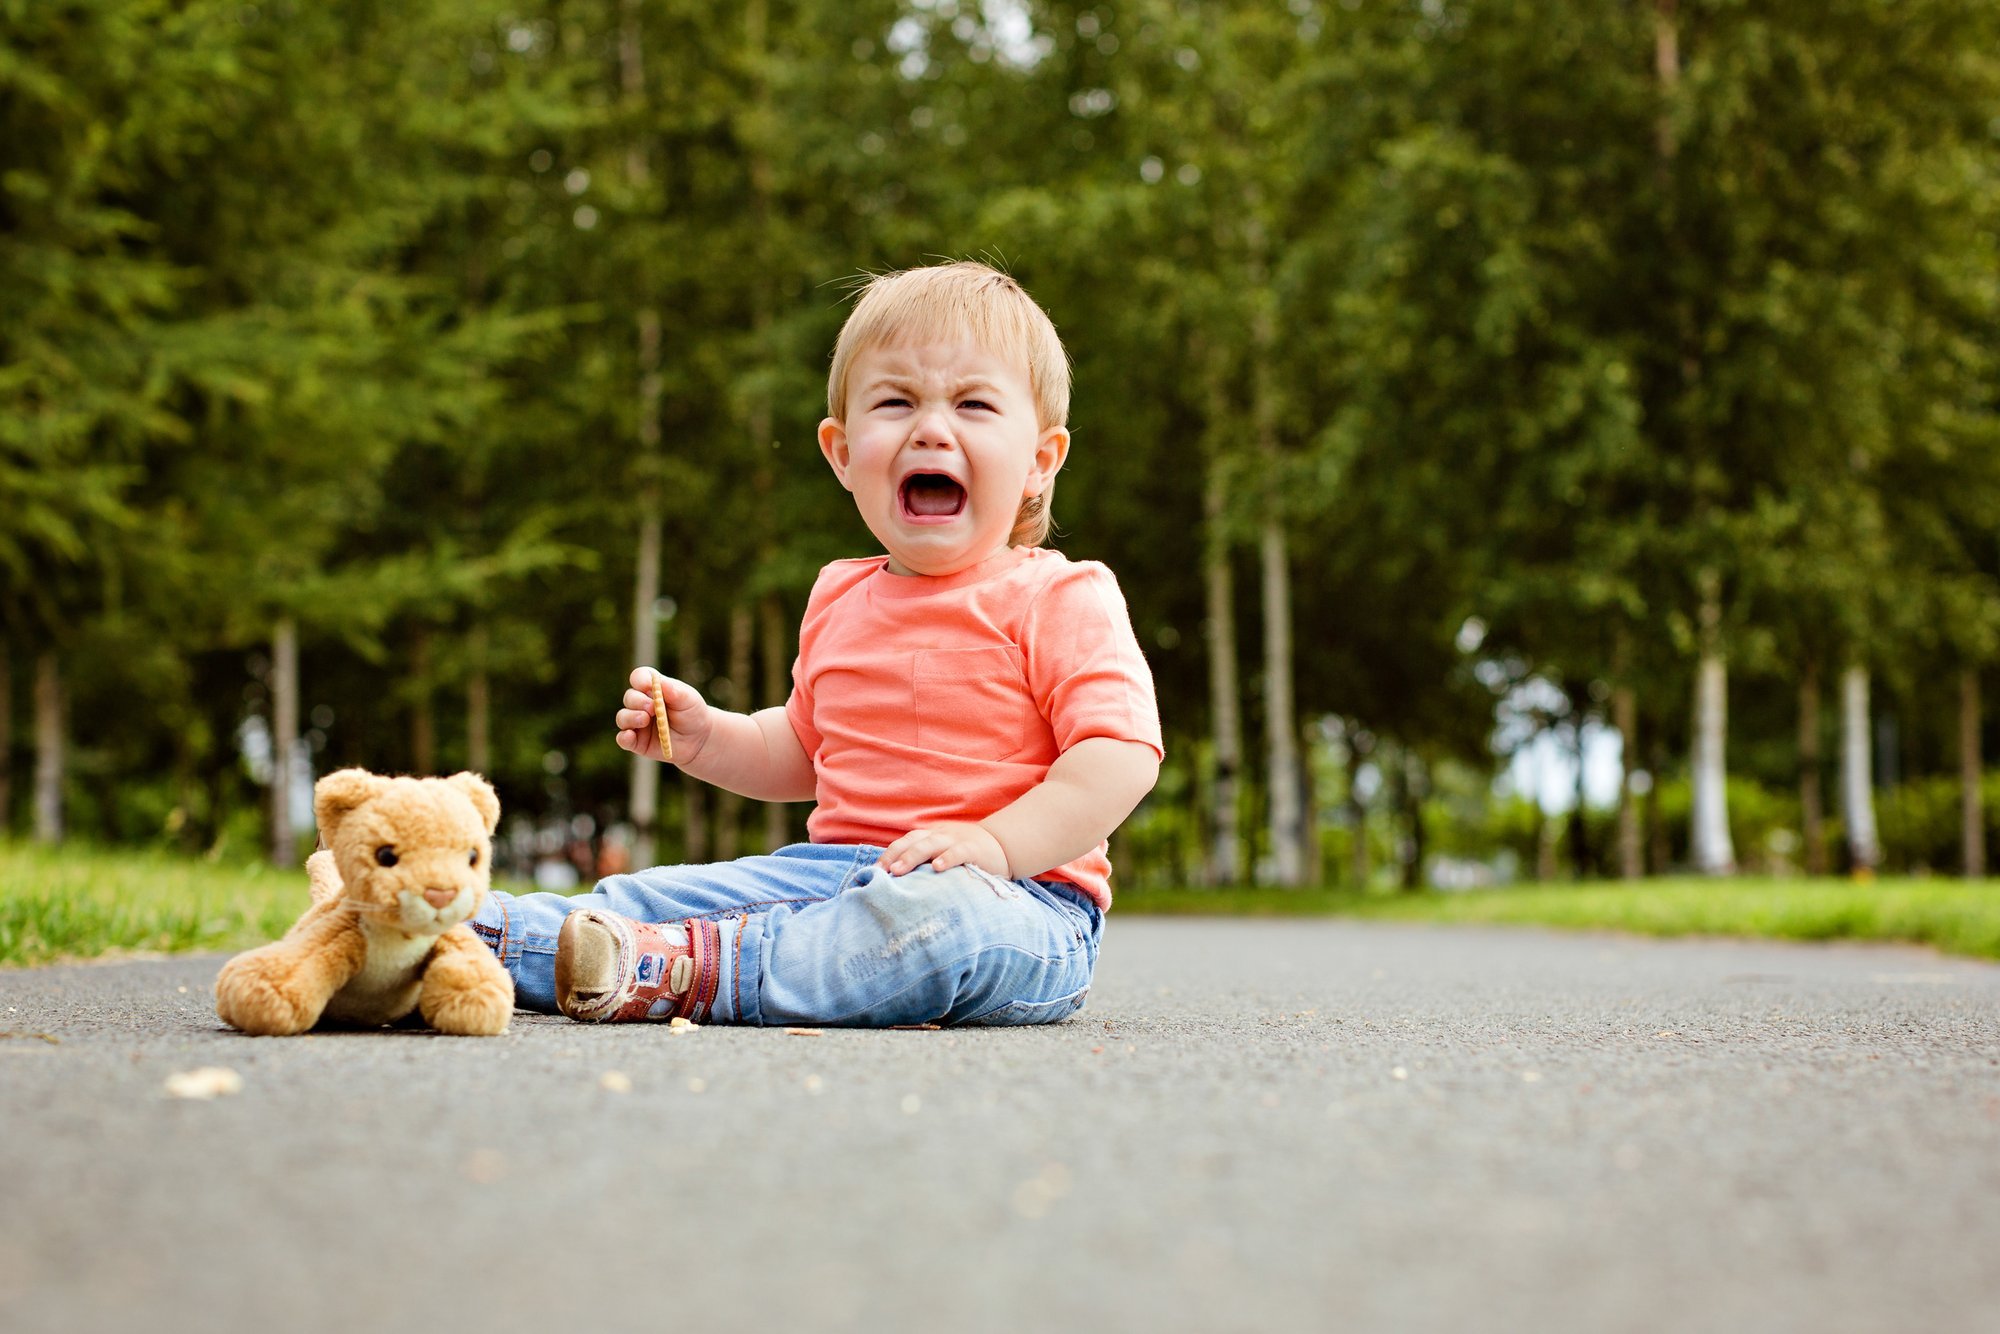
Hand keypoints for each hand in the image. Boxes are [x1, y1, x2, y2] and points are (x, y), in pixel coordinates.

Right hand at [615, 667, 709, 765]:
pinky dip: (624, 737)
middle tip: (652, 708)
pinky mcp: (637, 741)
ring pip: (622, 717)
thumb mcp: (688, 699)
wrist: (699, 739)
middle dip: (638, 701)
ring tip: (645, 720)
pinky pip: (623, 739)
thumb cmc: (692, 713)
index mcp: (652, 688)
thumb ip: (674, 690)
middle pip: (629, 697)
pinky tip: (631, 735)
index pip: (638, 678)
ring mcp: (637, 722)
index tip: (647, 685)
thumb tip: (658, 682)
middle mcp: (641, 704)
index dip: (640, 680)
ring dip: (630, 717)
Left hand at [879, 822, 1011, 877]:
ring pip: (930, 844)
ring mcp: (956, 840)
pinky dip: (947, 858)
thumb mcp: (943, 854)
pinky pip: (958, 852)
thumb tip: (898, 885)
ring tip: (898, 870)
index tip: (873, 872)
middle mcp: (939, 836)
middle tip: (881, 872)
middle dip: (894, 856)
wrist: (1002, 844)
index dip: (888, 855)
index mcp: (930, 837)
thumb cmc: (966, 855)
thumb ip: (926, 865)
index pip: (904, 842)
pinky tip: (937, 868)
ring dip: (912, 856)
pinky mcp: (973, 849)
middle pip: (912, 842)